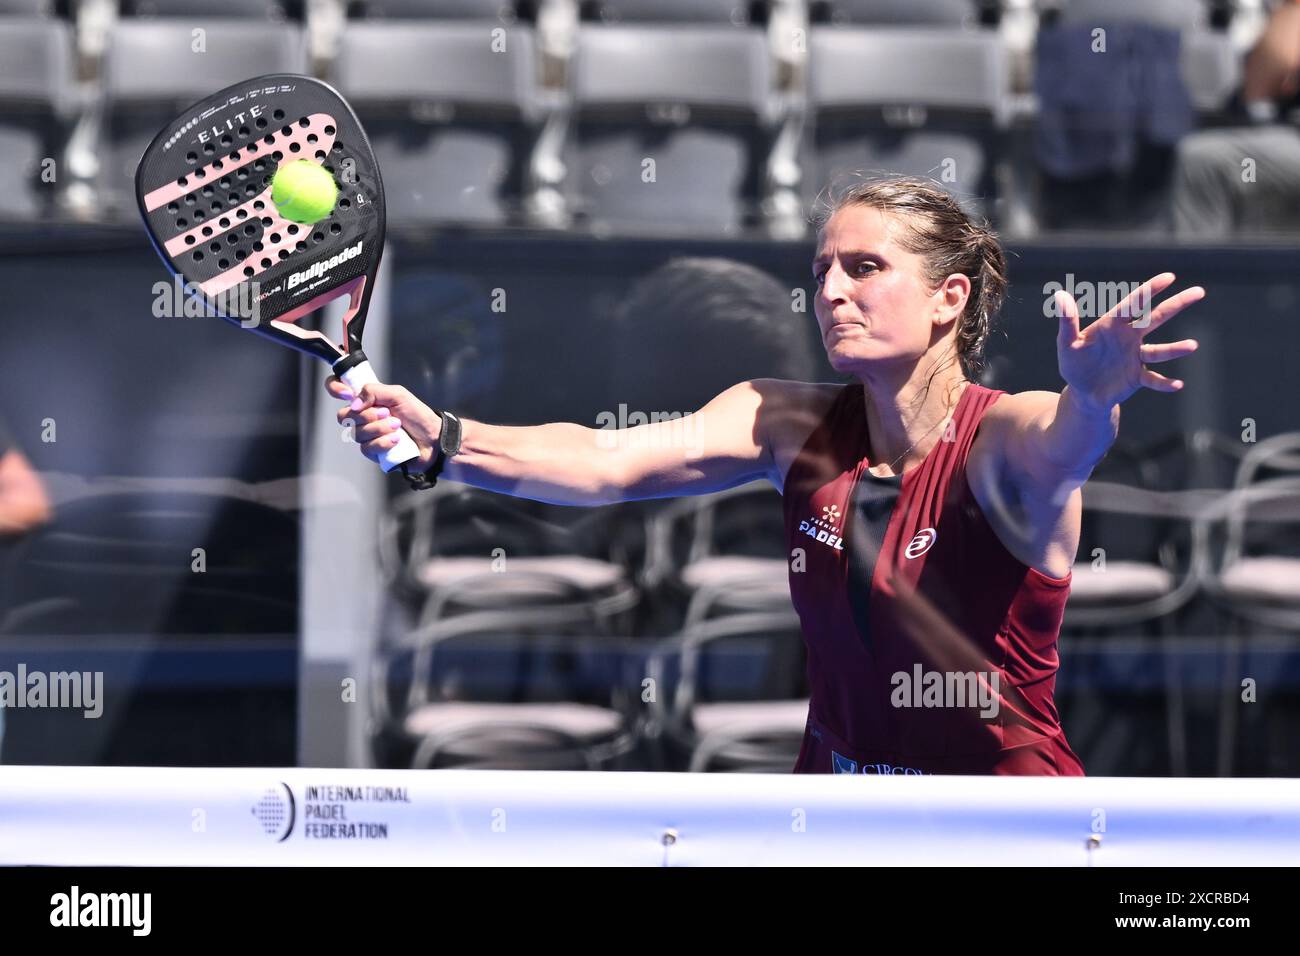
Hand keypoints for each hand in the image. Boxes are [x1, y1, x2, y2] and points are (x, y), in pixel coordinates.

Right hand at [325, 375, 441, 468]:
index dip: (335, 389)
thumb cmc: (417, 415)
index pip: (338, 389)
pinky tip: (396, 441)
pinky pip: (366, 448)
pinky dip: (383, 443)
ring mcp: (367, 435)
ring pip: (356, 434)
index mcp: (367, 400)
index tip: (347, 394)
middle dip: (366, 415)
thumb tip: (354, 403)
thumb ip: (373, 391)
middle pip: (343, 416)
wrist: (433, 439)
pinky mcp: (373, 452)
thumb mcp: (398, 394)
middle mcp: (363, 417)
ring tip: (397, 427)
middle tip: (387, 413)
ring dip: (379, 429)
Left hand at [1055, 272, 1203, 412]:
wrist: (1082, 391)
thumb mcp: (1067, 343)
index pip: (1133, 304)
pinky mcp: (1138, 377)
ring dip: (1175, 348)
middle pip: (1156, 318)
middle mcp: (1130, 337)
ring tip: (1192, 346)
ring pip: (1159, 350)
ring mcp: (1136, 357)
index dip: (1149, 290)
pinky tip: (1177, 385)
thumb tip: (1060, 294)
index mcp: (1113, 325)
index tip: (1169, 277)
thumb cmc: (1074, 363)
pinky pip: (1153, 379)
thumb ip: (1067, 321)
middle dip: (1176, 305)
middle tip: (1199, 291)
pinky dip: (1164, 383)